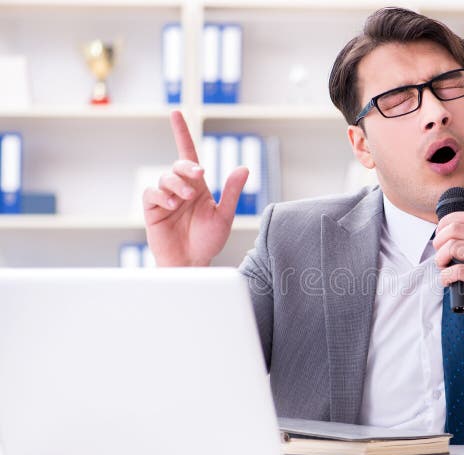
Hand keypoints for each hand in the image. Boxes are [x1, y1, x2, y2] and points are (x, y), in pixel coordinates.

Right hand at [143, 110, 248, 265]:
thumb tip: (244, 167)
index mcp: (198, 186)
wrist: (192, 262)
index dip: (181, 133)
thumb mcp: (224, 216)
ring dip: (176, 185)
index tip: (175, 113)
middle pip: (178, 166)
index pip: (188, 154)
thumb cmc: (208, 241)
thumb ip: (232, 192)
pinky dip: (161, 196)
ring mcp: (165, 199)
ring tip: (185, 199)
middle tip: (199, 177)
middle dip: (186, 168)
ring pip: (164, 178)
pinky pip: (151, 194)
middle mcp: (180, 189)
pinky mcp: (152, 211)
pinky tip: (171, 204)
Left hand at [433, 212, 463, 321]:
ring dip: (441, 259)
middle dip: (439, 241)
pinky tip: (448, 280)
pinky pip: (458, 270)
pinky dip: (446, 276)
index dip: (445, 222)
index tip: (440, 234)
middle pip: (454, 229)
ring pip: (454, 247)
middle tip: (440, 254)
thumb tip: (453, 241)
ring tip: (444, 267)